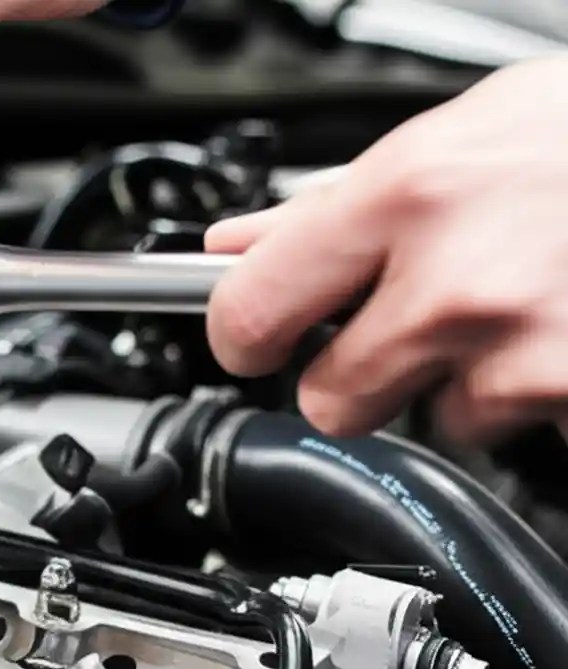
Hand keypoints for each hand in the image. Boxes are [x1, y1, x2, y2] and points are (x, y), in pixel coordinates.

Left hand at [204, 55, 567, 443]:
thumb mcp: (455, 135)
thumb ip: (331, 203)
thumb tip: (240, 241)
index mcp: (406, 197)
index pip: (253, 309)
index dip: (240, 336)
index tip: (249, 341)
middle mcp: (456, 280)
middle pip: (331, 397)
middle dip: (357, 374)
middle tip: (405, 326)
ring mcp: (525, 349)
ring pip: (437, 418)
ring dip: (463, 380)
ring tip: (518, 305)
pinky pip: (520, 425)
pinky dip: (535, 394)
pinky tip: (560, 329)